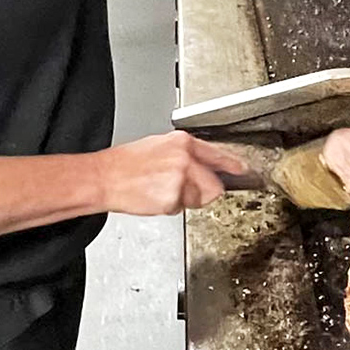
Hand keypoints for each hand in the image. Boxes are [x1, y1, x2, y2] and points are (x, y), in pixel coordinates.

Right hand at [92, 131, 245, 215]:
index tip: (244, 170)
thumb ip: (184, 154)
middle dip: (204, 191)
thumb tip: (200, 165)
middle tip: (182, 190)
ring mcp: (181, 178)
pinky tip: (156, 198)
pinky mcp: (174, 197)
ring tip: (163, 191)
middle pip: (214, 183)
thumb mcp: (158, 146)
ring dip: (187, 199)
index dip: (233, 164)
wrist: (105, 177)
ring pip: (200, 198)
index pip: (217, 153)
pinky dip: (172, 207)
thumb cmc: (126, 163)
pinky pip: (183, 208)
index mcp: (182, 142)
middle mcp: (186, 157)